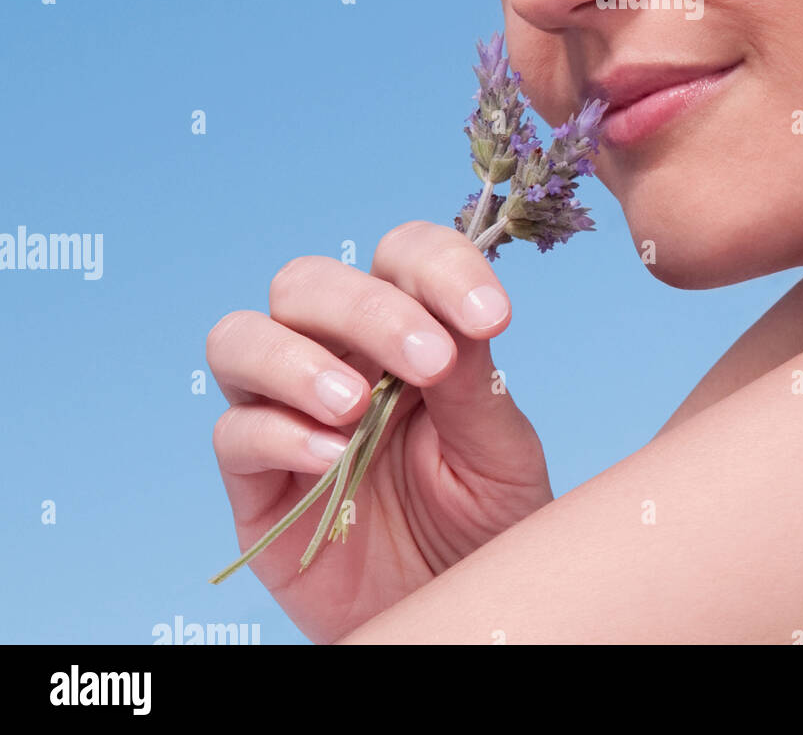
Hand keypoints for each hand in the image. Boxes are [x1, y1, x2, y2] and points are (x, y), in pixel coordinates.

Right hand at [207, 221, 553, 642]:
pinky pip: (235, 434)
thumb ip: (476, 388)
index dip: (442, 267)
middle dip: (370, 310)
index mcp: (409, 328)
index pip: (403, 256)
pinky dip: (281, 435)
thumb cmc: (484, 521)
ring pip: (241, 338)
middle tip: (432, 363)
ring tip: (356, 406)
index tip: (492, 316)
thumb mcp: (501, 453)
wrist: (458, 613)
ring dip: (296, 359)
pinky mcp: (255, 482)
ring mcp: (288, 413)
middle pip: (308, 283)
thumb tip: (457, 323)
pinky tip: (336, 462)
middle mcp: (338, 356)